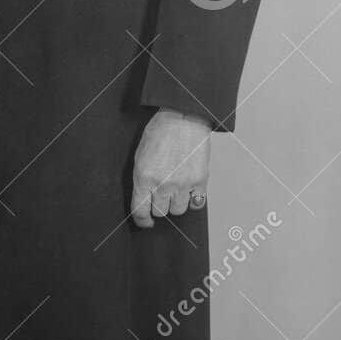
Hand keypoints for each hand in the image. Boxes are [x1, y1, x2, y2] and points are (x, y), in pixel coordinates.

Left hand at [130, 108, 210, 228]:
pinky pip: (197, 203)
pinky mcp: (200, 180)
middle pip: (160, 212)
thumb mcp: (140, 155)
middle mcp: (163, 184)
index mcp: (144, 177)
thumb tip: (144, 199)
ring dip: (176, 203)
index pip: (141, 211)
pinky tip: (190, 190)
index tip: (146, 222)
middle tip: (161, 197)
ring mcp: (183, 184)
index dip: (142, 220)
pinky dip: (193, 200)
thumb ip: (142, 179)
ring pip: (178, 210)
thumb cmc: (160, 132)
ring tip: (176, 190)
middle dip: (159, 207)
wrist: (184, 117)